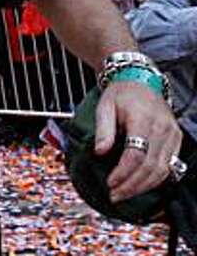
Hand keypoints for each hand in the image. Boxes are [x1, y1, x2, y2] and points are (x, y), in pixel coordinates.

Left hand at [95, 80, 182, 201]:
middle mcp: (162, 129)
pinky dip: (156, 180)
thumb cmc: (121, 94)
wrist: (140, 81)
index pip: (136, 154)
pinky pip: (170, 166)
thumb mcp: (104, 106)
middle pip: (151, 166)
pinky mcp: (176, 140)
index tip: (110, 183)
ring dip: (144, 187)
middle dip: (132, 185)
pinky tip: (141, 186)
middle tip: (115, 195)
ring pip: (163, 170)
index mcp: (143, 119)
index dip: (123, 172)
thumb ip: (103, 130)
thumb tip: (99, 152)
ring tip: (124, 194)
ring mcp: (172, 135)